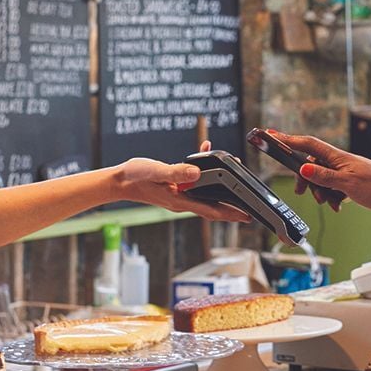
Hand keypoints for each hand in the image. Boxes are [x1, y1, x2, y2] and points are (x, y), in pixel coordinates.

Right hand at [110, 158, 250, 222]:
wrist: (120, 181)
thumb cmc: (135, 177)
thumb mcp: (156, 171)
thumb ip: (176, 172)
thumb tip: (196, 172)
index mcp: (180, 201)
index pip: (211, 210)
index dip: (231, 213)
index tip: (247, 216)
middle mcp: (183, 201)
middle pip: (213, 208)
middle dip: (232, 209)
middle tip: (250, 210)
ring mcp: (180, 197)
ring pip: (207, 197)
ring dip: (223, 193)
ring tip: (238, 187)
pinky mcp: (177, 189)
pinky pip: (196, 185)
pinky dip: (206, 174)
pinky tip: (206, 154)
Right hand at [271, 130, 370, 214]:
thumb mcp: (349, 184)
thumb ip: (324, 177)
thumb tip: (303, 169)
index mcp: (337, 156)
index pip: (307, 144)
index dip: (288, 139)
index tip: (271, 134)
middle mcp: (338, 161)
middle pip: (310, 164)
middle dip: (305, 180)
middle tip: (301, 192)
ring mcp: (343, 171)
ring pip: (320, 178)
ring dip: (320, 192)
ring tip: (329, 202)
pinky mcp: (348, 181)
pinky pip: (331, 187)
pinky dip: (331, 197)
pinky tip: (337, 206)